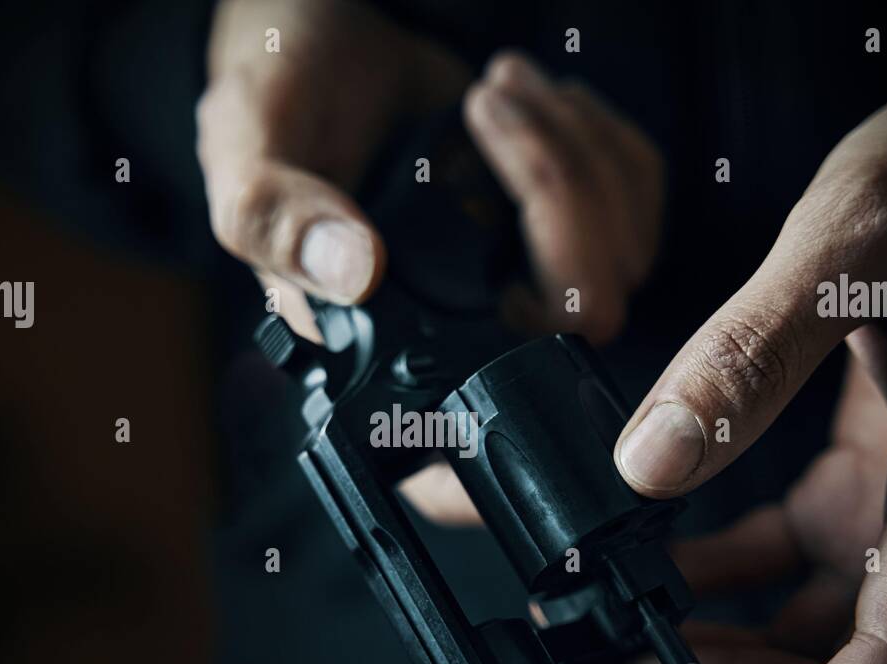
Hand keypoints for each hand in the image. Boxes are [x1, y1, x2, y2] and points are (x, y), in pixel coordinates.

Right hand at [196, 0, 662, 344]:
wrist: (326, 45)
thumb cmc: (281, 108)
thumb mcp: (249, 158)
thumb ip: (279, 219)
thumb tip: (358, 272)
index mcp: (388, 339)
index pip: (484, 395)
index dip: (516, 356)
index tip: (487, 247)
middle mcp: (467, 322)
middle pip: (585, 309)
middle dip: (556, 186)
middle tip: (490, 101)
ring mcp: (525, 275)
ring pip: (624, 253)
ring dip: (575, 147)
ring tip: (498, 84)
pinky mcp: (568, 224)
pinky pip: (636, 202)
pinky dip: (601, 137)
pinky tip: (536, 104)